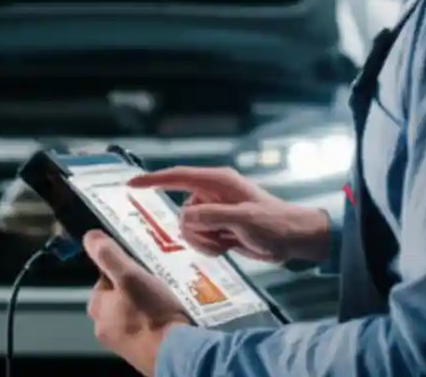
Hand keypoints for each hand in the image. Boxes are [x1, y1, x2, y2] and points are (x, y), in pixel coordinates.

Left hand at [83, 230, 190, 376]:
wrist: (175, 353)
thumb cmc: (150, 314)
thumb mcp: (129, 275)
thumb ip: (108, 255)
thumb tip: (90, 236)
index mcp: (96, 308)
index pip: (105, 279)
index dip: (124, 270)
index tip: (141, 270)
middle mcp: (104, 327)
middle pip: (120, 297)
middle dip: (136, 289)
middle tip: (156, 284)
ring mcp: (122, 343)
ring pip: (133, 313)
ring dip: (146, 306)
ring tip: (165, 301)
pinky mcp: (141, 352)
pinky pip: (146, 329)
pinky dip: (154, 322)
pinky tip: (168, 318)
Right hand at [128, 166, 330, 263]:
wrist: (294, 239)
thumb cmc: (274, 223)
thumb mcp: (244, 220)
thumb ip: (212, 217)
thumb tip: (185, 218)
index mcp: (218, 182)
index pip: (178, 177)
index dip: (153, 180)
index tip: (131, 183)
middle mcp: (213, 194)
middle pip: (182, 213)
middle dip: (196, 230)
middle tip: (220, 237)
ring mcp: (215, 211)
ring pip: (189, 229)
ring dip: (204, 242)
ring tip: (228, 242)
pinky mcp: (219, 227)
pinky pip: (199, 239)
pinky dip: (210, 247)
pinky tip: (229, 247)